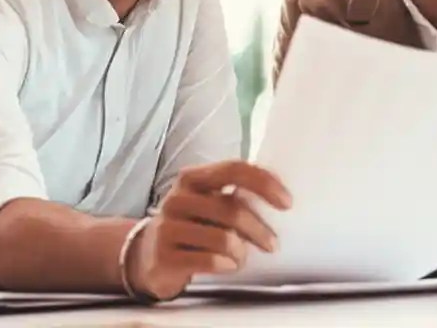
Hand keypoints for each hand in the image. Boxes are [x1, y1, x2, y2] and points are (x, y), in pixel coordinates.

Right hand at [128, 160, 290, 299]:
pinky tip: (227, 266)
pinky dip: (227, 265)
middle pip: (232, 210)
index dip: (264, 183)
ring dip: (242, 252)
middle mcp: (178, 198)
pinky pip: (210, 261)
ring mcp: (168, 227)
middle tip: (273, 244)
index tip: (287, 203)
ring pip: (224, 239)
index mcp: (193, 178)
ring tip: (242, 257)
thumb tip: (281, 198)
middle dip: (259, 230)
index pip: (234, 169)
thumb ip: (235, 196)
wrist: (148, 255)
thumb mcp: (208, 203)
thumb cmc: (192, 226)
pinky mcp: (164, 256)